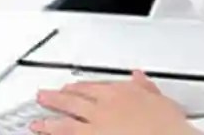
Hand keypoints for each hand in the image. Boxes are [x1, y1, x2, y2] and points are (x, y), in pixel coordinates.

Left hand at [30, 71, 196, 134]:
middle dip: (56, 98)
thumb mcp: (161, 100)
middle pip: (73, 99)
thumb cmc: (167, 125)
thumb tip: (139, 77)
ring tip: (36, 123)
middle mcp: (103, 106)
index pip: (93, 86)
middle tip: (43, 97)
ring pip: (65, 121)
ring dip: (48, 121)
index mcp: (121, 92)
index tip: (71, 88)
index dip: (79, 88)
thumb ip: (145, 88)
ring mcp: (94, 125)